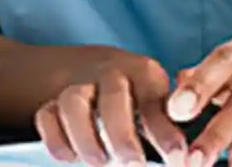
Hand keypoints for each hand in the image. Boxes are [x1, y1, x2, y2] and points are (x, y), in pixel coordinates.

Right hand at [35, 51, 186, 165]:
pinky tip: (69, 157)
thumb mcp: (157, 106)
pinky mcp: (52, 100)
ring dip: (85, 136)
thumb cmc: (136, 98)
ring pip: (74, 102)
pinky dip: (55, 136)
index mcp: (145, 75)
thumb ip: (166, 132)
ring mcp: (78, 85)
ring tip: (98, 163)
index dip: (165, 133)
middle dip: (122, 135)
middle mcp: (111, 74)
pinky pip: (46, 114)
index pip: (155, 103)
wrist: (94, 73)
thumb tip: (185, 161)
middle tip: (133, 165)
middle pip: (112, 97)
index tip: (177, 159)